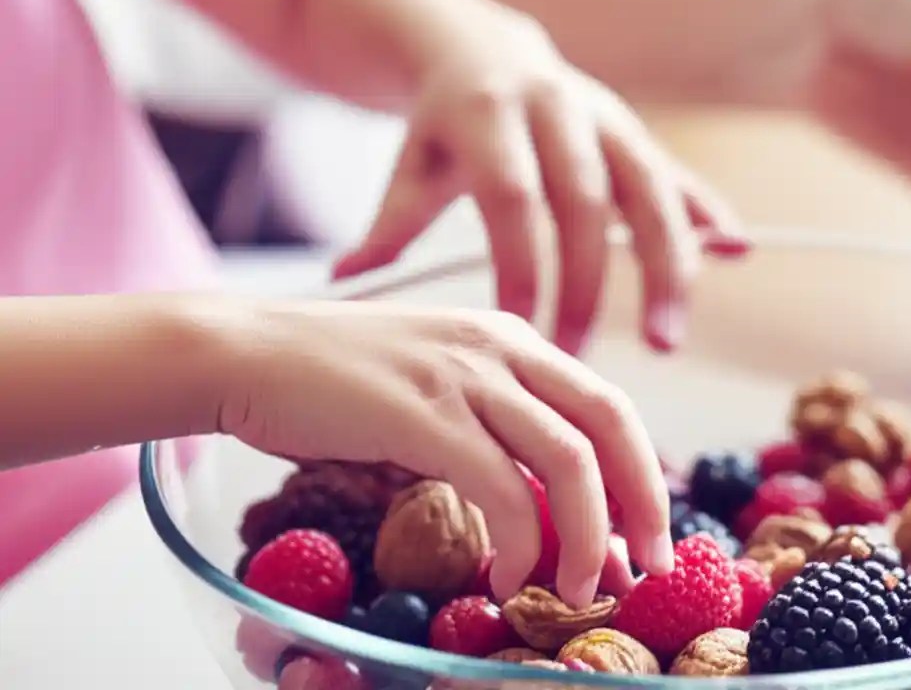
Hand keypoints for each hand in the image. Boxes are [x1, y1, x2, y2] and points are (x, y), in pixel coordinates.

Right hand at [216, 301, 672, 606]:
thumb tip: (534, 504)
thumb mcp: (432, 391)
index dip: (640, 472)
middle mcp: (500, 347)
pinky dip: (520, 539)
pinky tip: (509, 574)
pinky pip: (500, 486)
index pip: (606, 405)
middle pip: (611, 423)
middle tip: (651, 565)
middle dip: (644, 501)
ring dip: (589, 534)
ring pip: (568, 460)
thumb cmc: (330, 383)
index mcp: (510, 339)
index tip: (647, 531)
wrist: (243, 355)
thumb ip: (486, 430)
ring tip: (583, 588)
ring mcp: (463, 376)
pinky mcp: (423, 413)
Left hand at [333, 0, 746, 354]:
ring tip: (665, 338)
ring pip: (648, 190)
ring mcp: (605, 118)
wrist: (488, 46)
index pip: (514, 198)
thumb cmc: (445, 119)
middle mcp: (557, 110)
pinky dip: (708, 210)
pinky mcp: (636, 130)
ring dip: (666, 263)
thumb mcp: (410, 162)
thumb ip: (390, 222)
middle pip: (588, 200)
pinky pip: (678, 173)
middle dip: (592, 283)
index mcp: (490, 114)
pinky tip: (738, 248)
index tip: (522, 335)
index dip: (524, 266)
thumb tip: (346, 279)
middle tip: (584, 360)